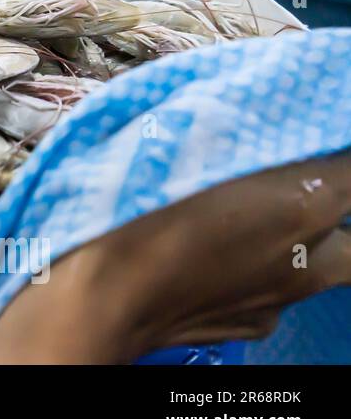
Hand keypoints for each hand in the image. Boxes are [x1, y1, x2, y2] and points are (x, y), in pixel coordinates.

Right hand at [0, 152, 350, 362]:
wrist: (94, 300)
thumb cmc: (125, 209)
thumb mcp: (174, 135)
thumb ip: (230, 120)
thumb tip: (254, 94)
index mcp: (305, 199)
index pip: (349, 158)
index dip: (328, 136)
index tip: (303, 128)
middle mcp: (312, 253)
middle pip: (348, 214)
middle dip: (329, 194)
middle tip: (288, 174)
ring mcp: (285, 297)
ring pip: (324, 260)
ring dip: (303, 235)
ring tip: (253, 216)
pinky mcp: (255, 324)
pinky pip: (277, 290)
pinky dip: (260, 270)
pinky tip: (218, 258)